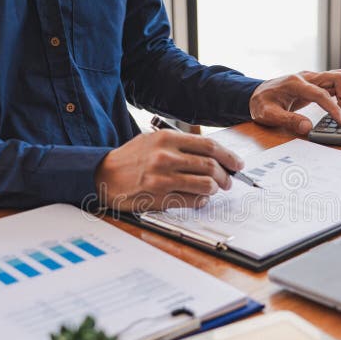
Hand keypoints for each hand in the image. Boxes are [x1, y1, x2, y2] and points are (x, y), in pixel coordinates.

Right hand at [94, 130, 243, 211]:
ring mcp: (162, 178)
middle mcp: (165, 156)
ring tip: (214, 189)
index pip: (208, 146)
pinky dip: (200, 201)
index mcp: (166, 138)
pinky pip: (191, 200)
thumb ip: (180, 143)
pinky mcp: (159, 197)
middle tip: (228, 181)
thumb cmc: (131, 158)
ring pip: (205, 184)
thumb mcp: (152, 140)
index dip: (228, 156)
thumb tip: (211, 152)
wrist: (103, 175)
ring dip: (215, 189)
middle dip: (225, 175)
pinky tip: (199, 199)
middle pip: (210, 166)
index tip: (237, 163)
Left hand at [249, 69, 340, 134]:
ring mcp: (311, 78)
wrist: (256, 94)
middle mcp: (306, 77)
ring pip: (338, 78)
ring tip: (339, 113)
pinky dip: (339, 95)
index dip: (334, 108)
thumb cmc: (261, 103)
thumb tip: (308, 127)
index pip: (322, 94)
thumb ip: (288, 120)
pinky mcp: (314, 83)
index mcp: (295, 84)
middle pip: (337, 77)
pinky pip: (333, 84)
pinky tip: (334, 109)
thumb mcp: (269, 115)